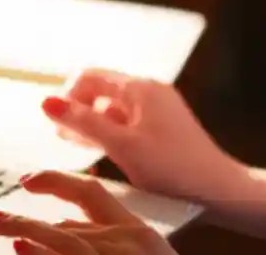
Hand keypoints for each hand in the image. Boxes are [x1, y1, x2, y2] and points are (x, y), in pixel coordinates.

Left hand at [0, 171, 176, 254]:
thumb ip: (105, 244)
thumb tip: (59, 230)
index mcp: (141, 234)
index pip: (92, 194)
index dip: (56, 183)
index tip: (28, 181)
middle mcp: (132, 241)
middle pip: (68, 221)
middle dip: (24, 217)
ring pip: (62, 237)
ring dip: (23, 229)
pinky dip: (43, 253)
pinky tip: (21, 249)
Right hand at [40, 70, 238, 202]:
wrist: (218, 189)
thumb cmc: (173, 168)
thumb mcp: (121, 145)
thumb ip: (83, 123)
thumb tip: (48, 102)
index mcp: (140, 87)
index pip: (90, 76)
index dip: (68, 96)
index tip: (57, 124)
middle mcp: (150, 91)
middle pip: (102, 91)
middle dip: (79, 111)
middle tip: (64, 139)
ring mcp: (159, 109)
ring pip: (114, 109)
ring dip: (94, 125)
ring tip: (80, 147)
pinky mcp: (164, 128)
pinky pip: (129, 123)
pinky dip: (112, 134)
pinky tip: (106, 153)